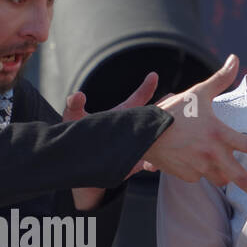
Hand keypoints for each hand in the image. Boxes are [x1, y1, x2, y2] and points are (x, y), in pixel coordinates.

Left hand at [64, 72, 161, 209]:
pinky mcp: (132, 165)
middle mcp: (131, 130)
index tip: (153, 75)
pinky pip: (148, 164)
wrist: (78, 170)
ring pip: (155, 141)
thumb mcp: (73, 119)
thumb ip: (74, 105)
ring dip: (161, 139)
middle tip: (173, 107)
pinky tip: (152, 165)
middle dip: (163, 113)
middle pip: (153, 119)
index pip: (138, 100)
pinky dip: (151, 164)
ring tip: (166, 135)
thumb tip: (77, 95)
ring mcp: (135, 147)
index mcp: (122, 115)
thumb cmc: (77, 138)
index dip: (146, 88)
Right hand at [144, 55, 246, 207]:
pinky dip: (203, 171)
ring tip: (227, 169)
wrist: (144, 134)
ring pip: (221, 178)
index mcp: (219, 134)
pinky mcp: (188, 176)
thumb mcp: (198, 93)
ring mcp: (199, 168)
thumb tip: (235, 59)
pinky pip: (201, 177)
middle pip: (240, 178)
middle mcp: (212, 155)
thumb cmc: (173, 112)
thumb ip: (220, 79)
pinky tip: (195, 160)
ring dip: (227, 176)